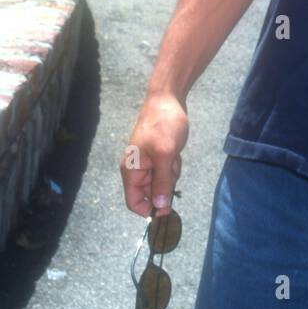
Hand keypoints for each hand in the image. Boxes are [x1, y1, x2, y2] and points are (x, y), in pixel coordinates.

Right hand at [120, 91, 187, 217]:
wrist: (168, 99)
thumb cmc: (163, 125)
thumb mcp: (165, 154)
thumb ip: (161, 181)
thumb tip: (160, 208)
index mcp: (131, 171)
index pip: (134, 202)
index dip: (149, 208)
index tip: (167, 205)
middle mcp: (137, 170)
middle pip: (151, 194)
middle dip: (165, 185)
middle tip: (171, 166)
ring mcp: (149, 164)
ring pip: (162, 183)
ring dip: (171, 174)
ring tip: (173, 155)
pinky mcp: (159, 158)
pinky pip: (168, 172)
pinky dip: (174, 165)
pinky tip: (176, 151)